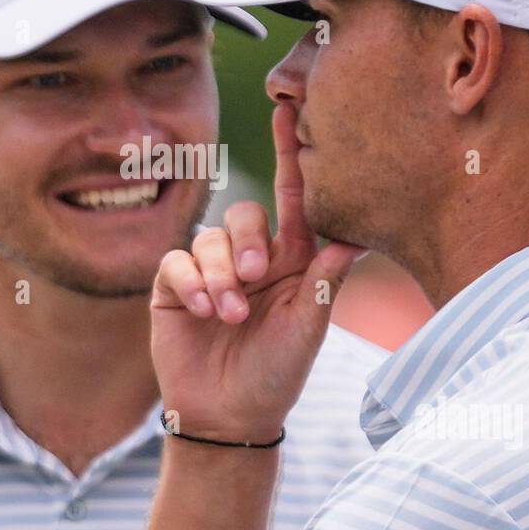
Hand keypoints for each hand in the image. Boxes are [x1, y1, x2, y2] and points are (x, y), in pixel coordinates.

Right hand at [150, 104, 362, 443]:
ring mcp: (211, 271)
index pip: (294, 197)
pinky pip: (178, 261)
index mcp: (293, 261)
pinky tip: (200, 312)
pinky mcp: (175, 286)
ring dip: (219, 276)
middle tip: (256, 276)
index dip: (291, 154)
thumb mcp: (308, 328)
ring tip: (229, 315)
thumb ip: (326, 280)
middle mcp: (253, 258)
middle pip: (245, 214)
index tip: (290, 111)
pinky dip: (190, 283)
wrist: (228, 418)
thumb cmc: (277, 374)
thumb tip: (353, 235)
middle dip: (248, 240)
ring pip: (210, 239)